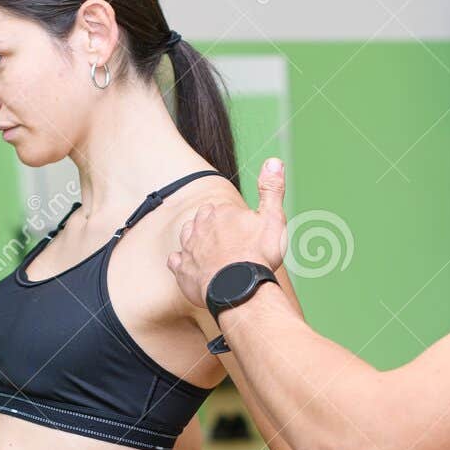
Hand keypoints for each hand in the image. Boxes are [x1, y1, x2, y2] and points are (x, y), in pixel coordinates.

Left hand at [167, 156, 287, 306]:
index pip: (222, 209)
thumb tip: (274, 160)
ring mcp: (189, 249)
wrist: (239, 289)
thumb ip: (271, 189)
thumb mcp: (272, 218)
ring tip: (208, 250)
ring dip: (195, 240)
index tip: (240, 230)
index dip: (231, 219)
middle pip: (202, 220)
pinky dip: (181, 262)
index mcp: (221, 213)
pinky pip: (175, 261)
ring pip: (187, 236)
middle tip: (225, 239)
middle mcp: (201, 227)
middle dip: (211, 226)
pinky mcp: (183, 270)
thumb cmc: (258, 255)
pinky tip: (188, 266)